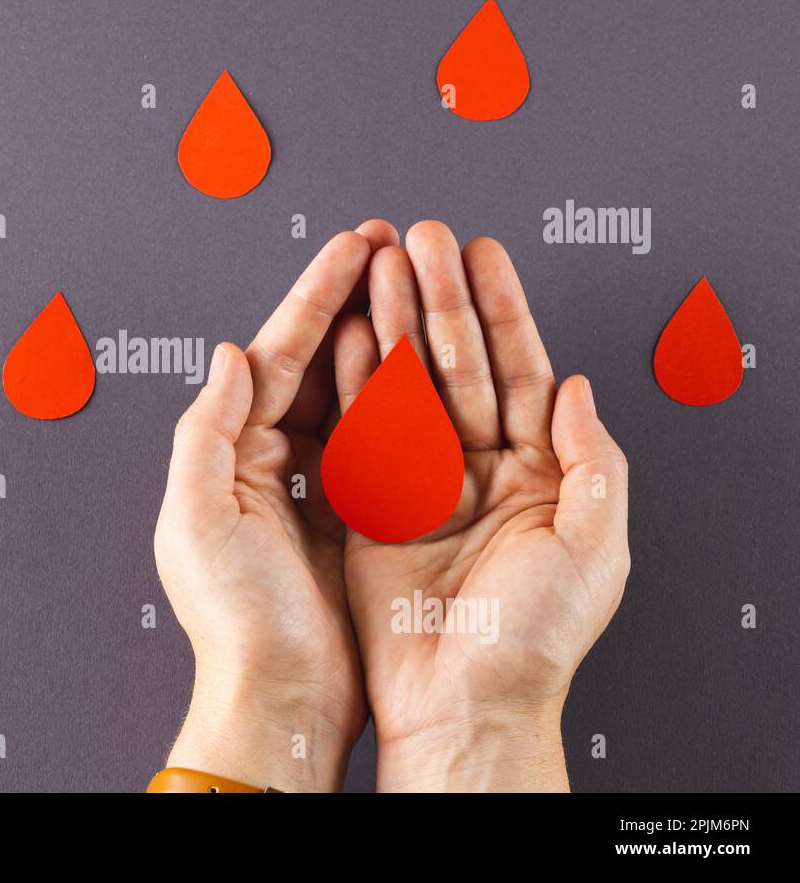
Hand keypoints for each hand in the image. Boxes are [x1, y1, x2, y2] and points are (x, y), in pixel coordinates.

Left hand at [153, 225, 394, 791]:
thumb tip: (229, 356)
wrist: (280, 698)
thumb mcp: (198, 521)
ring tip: (414, 285)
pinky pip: (379, 442)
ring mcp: (311, 487)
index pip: (276, 356)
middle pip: (314, 362)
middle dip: (351, 300)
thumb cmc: (235, 620)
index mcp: (228, 454)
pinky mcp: (351, 517)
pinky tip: (427, 365)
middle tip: (392, 245)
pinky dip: (400, 400)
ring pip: (350, 392)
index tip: (354, 246)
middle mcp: (266, 462)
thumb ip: (206, 433)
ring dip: (380, 338)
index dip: (315, 297)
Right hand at [334, 220, 630, 790]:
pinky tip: (350, 334)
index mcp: (541, 477)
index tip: (480, 254)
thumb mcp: (595, 551)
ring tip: (379, 266)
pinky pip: (366, 433)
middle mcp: (482, 474)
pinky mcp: (375, 509)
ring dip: (395, 325)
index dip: (502, 311)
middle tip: (419, 237)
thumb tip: (577, 385)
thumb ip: (595, 462)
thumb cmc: (534, 642)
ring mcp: (425, 487)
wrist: (461, 707)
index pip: (522, 372)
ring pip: (409, 388)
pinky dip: (357, 383)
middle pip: (460, 367)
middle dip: (440, 299)